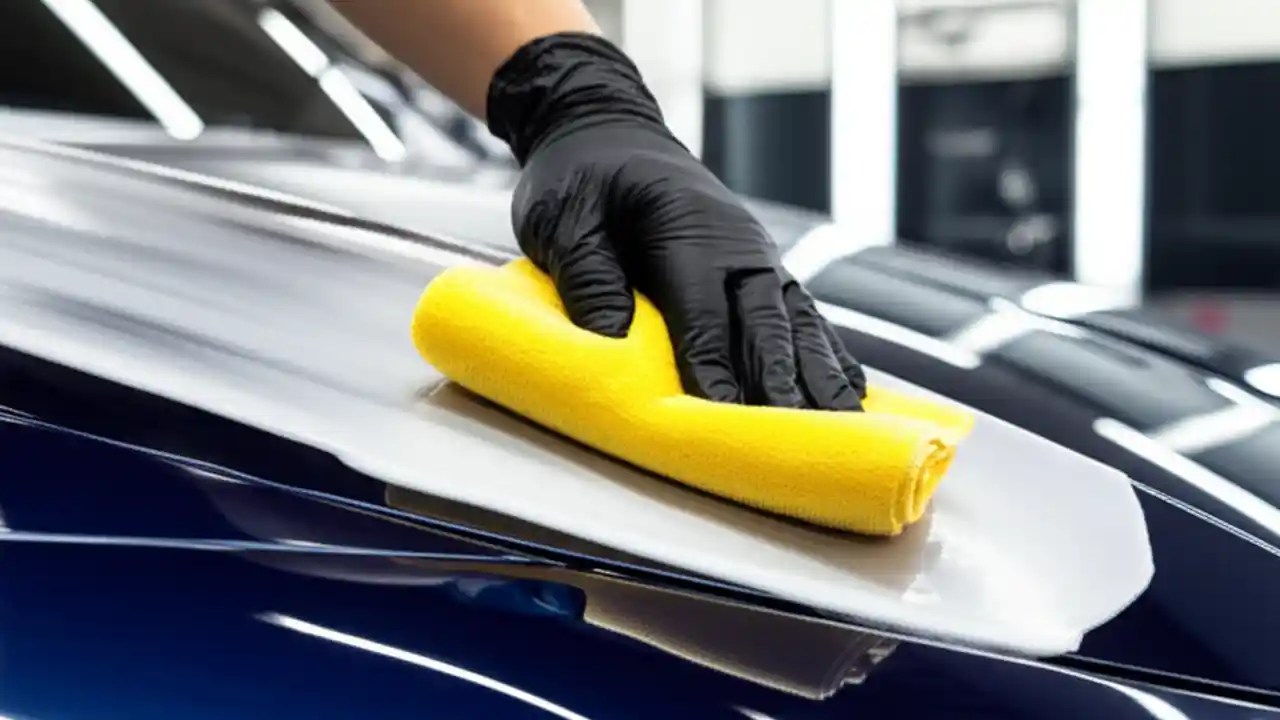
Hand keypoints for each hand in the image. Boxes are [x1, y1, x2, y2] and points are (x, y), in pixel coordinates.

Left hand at [487, 33, 865, 408]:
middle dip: (783, 382)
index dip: (714, 367)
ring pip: (798, 323)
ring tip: (843, 426)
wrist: (608, 132)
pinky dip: (829, 356)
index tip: (724, 415)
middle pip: (766, 323)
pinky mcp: (762, 272)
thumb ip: (587, 274)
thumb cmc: (581, 177)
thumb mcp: (562, 217)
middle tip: (798, 435)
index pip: (703, 311)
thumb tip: (612, 340)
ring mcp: (757, 258)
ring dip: (819, 376)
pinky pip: (805, 318)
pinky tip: (848, 396)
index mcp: (686, 229)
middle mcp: (737, 245)